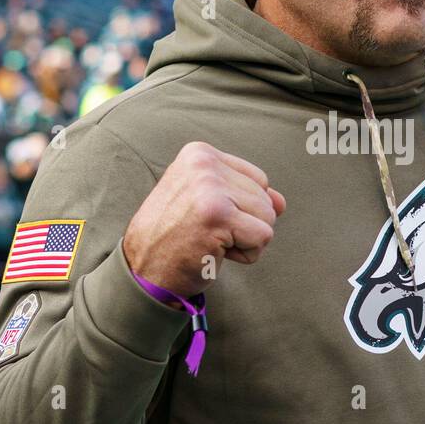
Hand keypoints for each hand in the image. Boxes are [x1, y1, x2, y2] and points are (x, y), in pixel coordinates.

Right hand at [122, 141, 285, 297]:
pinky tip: (216, 252)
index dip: (241, 208)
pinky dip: (246, 254)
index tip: (205, 216)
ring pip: (269, 216)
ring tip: (211, 240)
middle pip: (266, 197)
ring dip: (245, 239)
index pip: (258, 179)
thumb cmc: (176, 237)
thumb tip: (281, 202)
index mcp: (199, 153)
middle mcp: (204, 164)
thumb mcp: (209, 204)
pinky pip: (263, 237)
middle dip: (244, 224)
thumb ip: (247, 195)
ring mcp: (210, 188)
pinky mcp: (218, 216)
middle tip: (205, 232)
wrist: (143, 270)